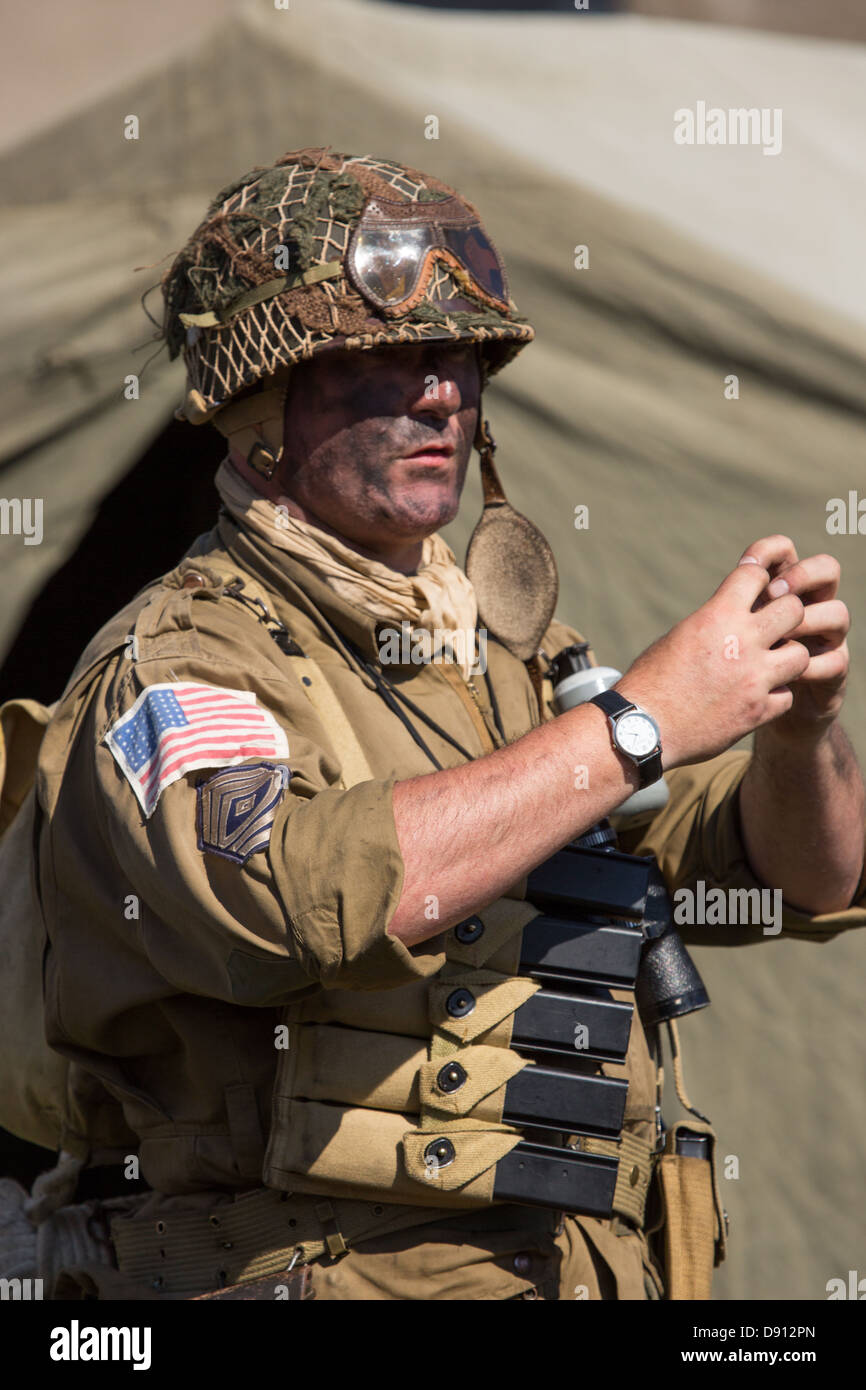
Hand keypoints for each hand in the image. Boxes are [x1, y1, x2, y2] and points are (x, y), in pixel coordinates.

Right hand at [615, 546, 812, 767]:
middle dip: (786, 617)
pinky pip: (787, 696)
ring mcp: (754, 678)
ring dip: (788, 659)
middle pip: (793, 610)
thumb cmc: (651, 681)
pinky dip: (775, 696)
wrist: (642, 729)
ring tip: (769, 665)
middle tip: (773, 630)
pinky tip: (757, 697)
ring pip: (801, 655)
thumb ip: (713, 623)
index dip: (759, 580)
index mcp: (716, 617)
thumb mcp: (678, 638)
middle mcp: (741, 642)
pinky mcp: (758, 711)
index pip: (757, 575)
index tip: (755, 592)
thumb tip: (733, 614)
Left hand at [737, 535, 848, 742]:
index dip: (772, 551)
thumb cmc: (729, 669)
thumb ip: (726, 609)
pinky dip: (810, 666)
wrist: (750, 715)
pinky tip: (784, 676)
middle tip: (772, 595)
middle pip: (828, 569)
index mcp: (779, 591)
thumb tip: (724, 587)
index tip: (746, 566)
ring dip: (807, 622)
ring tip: (776, 640)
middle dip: (801, 576)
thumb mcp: (722, 635)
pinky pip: (836, 661)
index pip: (786, 552)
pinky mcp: (832, 674)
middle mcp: (809, 607)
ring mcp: (826, 639)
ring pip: (838, 613)